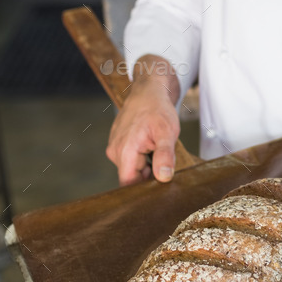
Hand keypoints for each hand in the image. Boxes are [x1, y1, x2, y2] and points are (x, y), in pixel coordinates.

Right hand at [106, 54, 180, 185]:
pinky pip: (130, 160)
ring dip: (146, 167)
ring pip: (132, 169)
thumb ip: (165, 156)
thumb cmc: (157, 109)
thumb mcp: (167, 132)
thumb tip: (163, 177)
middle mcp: (115, 151)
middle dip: (148, 177)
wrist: (148, 91)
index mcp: (125, 151)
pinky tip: (151, 149)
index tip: (157, 190)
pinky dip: (142, 159)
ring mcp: (115, 147)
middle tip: (165, 168)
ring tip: (158, 153)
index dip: (142, 190)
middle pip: (131, 177)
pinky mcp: (119, 144)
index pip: (128, 184)